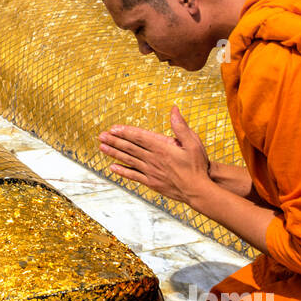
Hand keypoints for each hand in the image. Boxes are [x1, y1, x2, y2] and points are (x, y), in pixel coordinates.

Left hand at [97, 105, 213, 204]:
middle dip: (114, 140)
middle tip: (101, 136)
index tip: (114, 128)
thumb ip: (181, 126)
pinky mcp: (151, 182)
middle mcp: (153, 159)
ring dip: (114, 153)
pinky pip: (133, 176)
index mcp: (162, 148)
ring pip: (129, 160)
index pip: (139, 137)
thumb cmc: (197, 166)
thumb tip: (174, 109)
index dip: (125, 132)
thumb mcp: (193, 142)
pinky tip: (112, 167)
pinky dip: (122, 171)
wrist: (198, 190)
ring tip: (102, 147)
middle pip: (130, 147)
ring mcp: (150, 171)